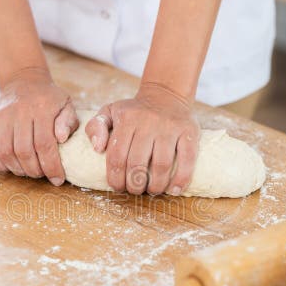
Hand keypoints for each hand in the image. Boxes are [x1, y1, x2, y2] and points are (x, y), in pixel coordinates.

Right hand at [0, 67, 78, 184]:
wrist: (24, 81)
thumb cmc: (49, 99)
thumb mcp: (66, 105)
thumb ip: (68, 122)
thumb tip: (61, 138)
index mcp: (42, 108)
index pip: (44, 144)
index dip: (51, 166)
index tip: (58, 179)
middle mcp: (20, 112)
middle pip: (24, 151)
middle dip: (35, 170)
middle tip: (42, 175)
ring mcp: (2, 116)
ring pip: (6, 152)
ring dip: (18, 169)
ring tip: (28, 172)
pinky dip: (1, 163)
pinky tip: (12, 166)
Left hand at [85, 82, 199, 195]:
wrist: (165, 95)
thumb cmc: (134, 112)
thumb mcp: (110, 112)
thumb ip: (96, 127)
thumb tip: (97, 148)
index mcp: (127, 120)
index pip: (117, 156)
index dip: (116, 178)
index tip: (118, 188)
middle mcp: (148, 122)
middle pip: (138, 164)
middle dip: (134, 185)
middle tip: (135, 191)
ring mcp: (170, 127)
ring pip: (161, 165)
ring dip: (155, 185)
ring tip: (152, 190)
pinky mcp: (189, 131)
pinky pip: (188, 159)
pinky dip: (181, 178)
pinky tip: (174, 190)